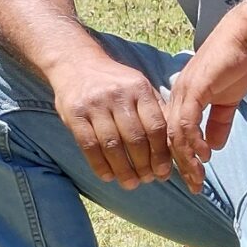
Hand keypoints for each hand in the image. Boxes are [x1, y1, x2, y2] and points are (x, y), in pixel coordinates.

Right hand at [51, 53, 171, 189]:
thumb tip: (173, 144)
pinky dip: (99, 164)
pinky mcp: (73, 114)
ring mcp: (94, 105)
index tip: (164, 172)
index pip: (155, 126)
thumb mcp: (139, 87)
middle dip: (144, 164)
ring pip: (112, 145)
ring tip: (131, 183)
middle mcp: (117, 95)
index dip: (161, 153)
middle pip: (135, 138)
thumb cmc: (115, 82)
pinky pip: (88, 145)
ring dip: (123, 169)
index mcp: (139, 89)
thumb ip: (155, 111)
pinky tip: (108, 176)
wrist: (75, 62)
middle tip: (148, 180)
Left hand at [164, 8, 246, 192]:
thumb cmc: (236, 63)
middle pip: (171, 138)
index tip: (193, 177)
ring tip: (197, 177)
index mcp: (182, 99)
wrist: (245, 36)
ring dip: (187, 159)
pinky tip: (201, 155)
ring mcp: (183, 93)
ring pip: (176, 134)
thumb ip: (219, 122)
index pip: (174, 134)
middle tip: (194, 186)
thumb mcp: (228, 99)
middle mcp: (177, 97)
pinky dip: (193, 141)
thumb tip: (212, 147)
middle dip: (182, 165)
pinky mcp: (194, 90)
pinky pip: (187, 121)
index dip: (182, 157)